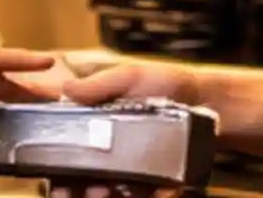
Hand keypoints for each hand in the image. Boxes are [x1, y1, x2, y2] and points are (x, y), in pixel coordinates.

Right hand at [53, 64, 204, 197]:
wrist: (205, 98)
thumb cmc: (164, 82)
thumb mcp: (129, 77)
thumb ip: (99, 85)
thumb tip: (66, 90)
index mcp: (94, 129)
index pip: (66, 157)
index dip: (58, 173)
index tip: (58, 185)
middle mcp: (109, 153)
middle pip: (83, 182)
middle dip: (79, 192)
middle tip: (88, 192)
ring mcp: (132, 170)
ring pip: (110, 192)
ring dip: (104, 197)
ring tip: (107, 194)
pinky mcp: (155, 180)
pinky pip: (146, 194)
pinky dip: (146, 196)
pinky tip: (156, 192)